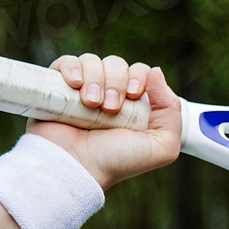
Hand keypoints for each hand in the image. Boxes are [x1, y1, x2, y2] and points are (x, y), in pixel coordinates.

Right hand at [27, 53, 182, 189]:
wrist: (77, 167)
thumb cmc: (116, 161)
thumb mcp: (161, 147)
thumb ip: (171, 113)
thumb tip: (156, 72)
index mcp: (132, 105)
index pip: (140, 71)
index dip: (138, 77)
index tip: (133, 95)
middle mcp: (107, 94)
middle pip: (116, 64)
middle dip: (116, 82)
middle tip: (110, 108)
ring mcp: (82, 90)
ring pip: (92, 62)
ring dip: (95, 80)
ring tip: (91, 104)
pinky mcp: (57, 88)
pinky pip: (67, 62)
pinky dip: (72, 68)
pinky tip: (75, 85)